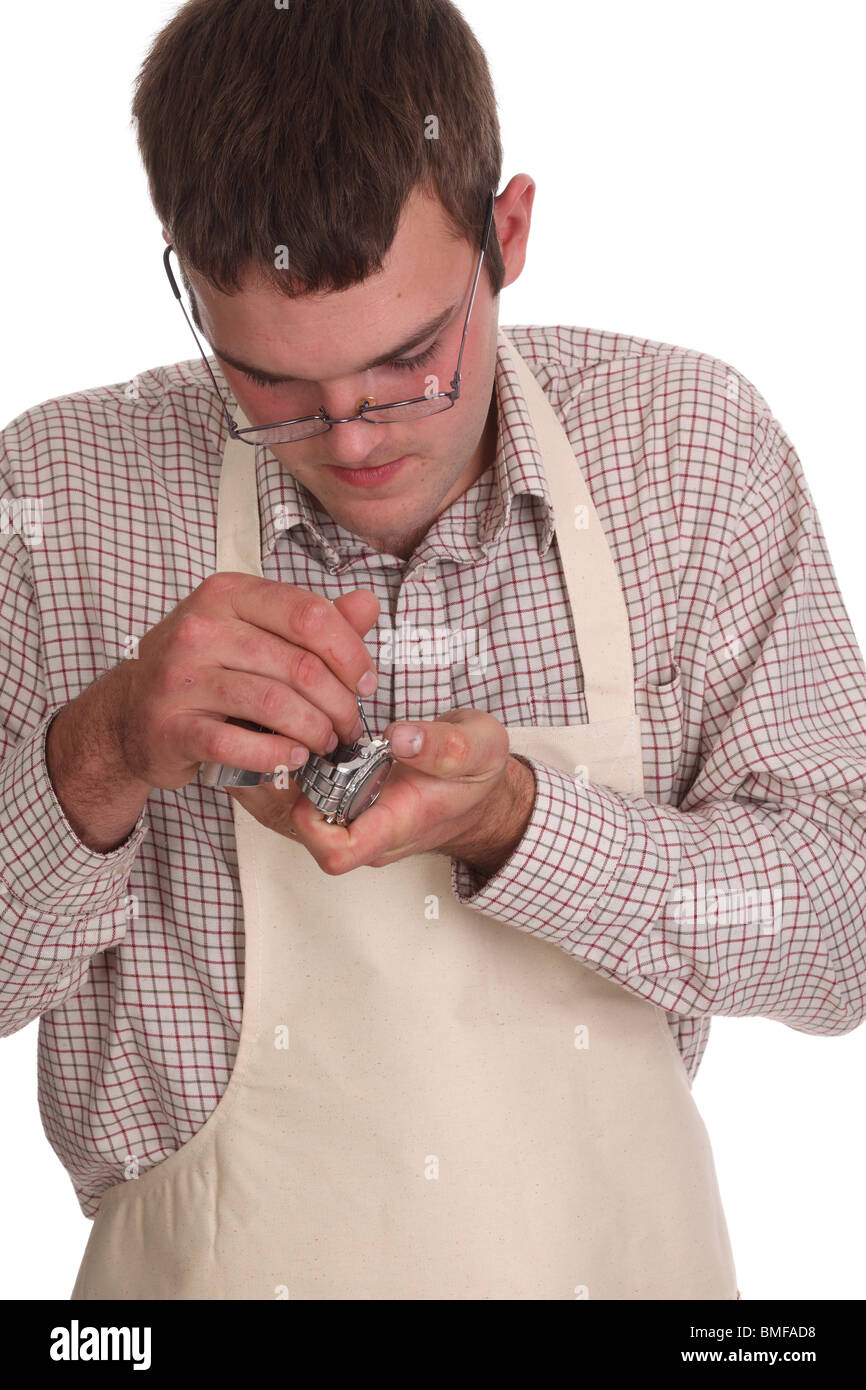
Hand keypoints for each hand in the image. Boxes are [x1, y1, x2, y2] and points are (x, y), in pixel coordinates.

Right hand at [96, 574, 379, 790]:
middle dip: (340, 704)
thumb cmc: (202, 670)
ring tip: (325, 744)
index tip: (366, 683)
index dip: (351, 652)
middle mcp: (201, 629)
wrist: (127, 713)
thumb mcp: (253, 631)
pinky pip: (237, 745)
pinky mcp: (170, 727)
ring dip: (315, 732)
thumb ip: (313, 622)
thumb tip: (367, 604)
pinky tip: (293, 759)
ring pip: (275, 705)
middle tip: (349, 727)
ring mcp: (180, 679)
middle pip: (300, 665)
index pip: (309, 614)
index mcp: (228, 594)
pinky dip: (276, 757)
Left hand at [226, 707, 536, 877]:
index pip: (336, 852)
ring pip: (298, 807)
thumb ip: (443, 745)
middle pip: (301, 830)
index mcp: (395, 825)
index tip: (311, 775)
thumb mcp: (478, 748)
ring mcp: (355, 818)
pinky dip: (299, 761)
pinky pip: (309, 793)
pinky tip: (300, 724)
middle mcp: (366, 831)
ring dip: (288, 768)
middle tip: (286, 735)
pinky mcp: (348, 800)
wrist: (482, 793)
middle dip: (284, 784)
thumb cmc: (478, 775)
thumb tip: (402, 736)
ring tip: (288, 724)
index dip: (308, 822)